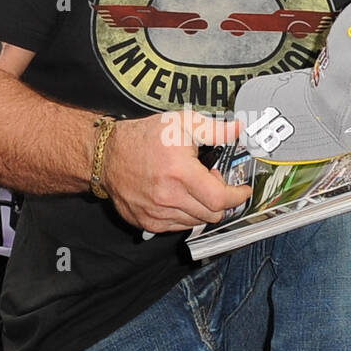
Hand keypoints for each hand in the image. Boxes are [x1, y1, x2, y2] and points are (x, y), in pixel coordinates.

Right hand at [102, 110, 251, 231]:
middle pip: (212, 214)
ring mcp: (156, 213)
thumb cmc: (144, 138)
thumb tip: (238, 129)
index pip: (220, 199)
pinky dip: (185, 215)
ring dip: (202, 208)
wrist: (107, 155)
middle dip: (220, 199)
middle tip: (211, 181)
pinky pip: (177, 227)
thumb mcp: (182, 123)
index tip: (243, 190)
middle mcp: (168, 197)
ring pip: (196, 222)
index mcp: (180, 173)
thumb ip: (214, 129)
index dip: (237, 196)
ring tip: (193, 187)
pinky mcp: (147, 222)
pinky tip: (179, 196)